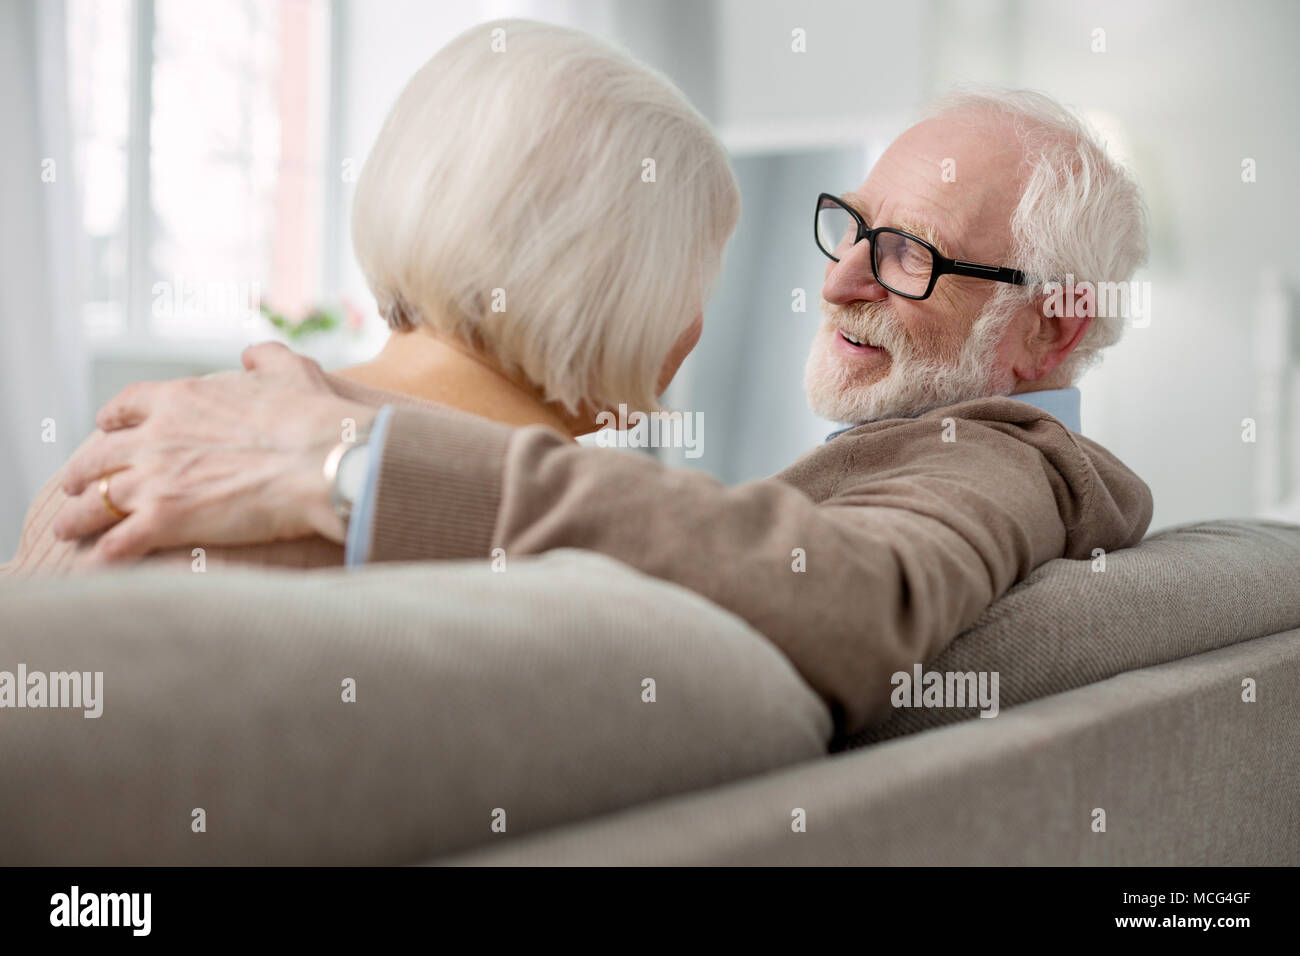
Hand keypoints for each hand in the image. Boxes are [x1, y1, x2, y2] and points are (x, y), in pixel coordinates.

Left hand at [52, 342, 377, 565]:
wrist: (325, 461)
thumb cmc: (314, 418)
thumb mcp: (291, 370)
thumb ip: (266, 357)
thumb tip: (253, 356)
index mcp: (183, 399)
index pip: (128, 404)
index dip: (112, 417)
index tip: (104, 426)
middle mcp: (157, 436)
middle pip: (100, 455)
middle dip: (83, 472)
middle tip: (75, 485)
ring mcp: (157, 479)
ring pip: (98, 501)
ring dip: (78, 517)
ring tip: (67, 529)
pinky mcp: (167, 520)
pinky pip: (119, 542)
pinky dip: (105, 555)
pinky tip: (98, 564)